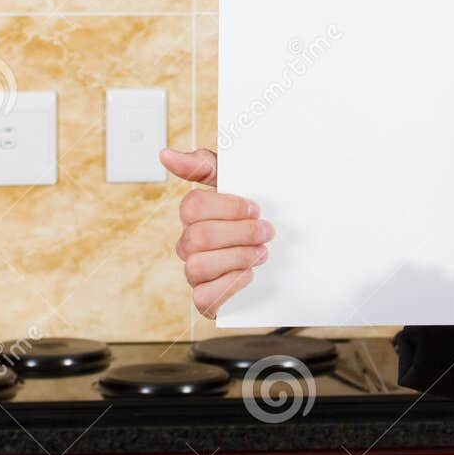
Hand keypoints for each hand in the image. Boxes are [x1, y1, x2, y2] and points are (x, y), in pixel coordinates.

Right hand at [162, 147, 273, 317]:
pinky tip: (248, 275)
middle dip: (240, 233)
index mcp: (196, 215)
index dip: (227, 207)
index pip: (192, 206)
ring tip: (261, 253)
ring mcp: (195, 273)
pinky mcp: (207, 300)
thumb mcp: (238, 183)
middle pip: (198, 237)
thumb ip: (206, 165)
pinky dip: (229, 285)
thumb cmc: (254, 216)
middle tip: (266, 232)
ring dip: (237, 258)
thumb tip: (166, 154)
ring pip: (197, 267)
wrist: (287, 258)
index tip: (255, 208)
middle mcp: (189, 244)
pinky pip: (203, 298)